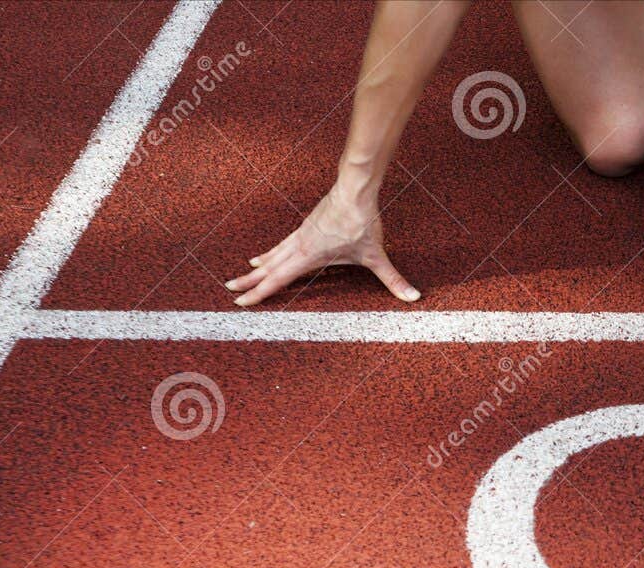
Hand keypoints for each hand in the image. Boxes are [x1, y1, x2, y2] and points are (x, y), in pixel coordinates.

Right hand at [227, 177, 418, 306]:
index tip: (242, 302)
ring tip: (240, 276)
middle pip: (269, 268)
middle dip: (250, 282)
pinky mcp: (306, 227)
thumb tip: (413, 297)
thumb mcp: (377, 256)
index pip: (279, 279)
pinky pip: (282, 245)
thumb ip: (393, 279)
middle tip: (230, 292)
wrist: (354, 188)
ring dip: (256, 268)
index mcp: (309, 256)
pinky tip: (263, 257)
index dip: (260, 292)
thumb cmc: (362, 221)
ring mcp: (301, 235)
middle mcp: (300, 246)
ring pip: (273, 255)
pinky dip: (270, 253)